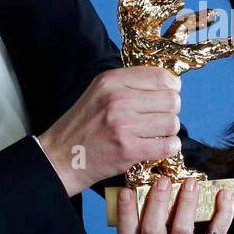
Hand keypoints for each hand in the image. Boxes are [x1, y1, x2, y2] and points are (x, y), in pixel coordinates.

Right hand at [38, 66, 181, 197]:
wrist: (61, 157)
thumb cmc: (83, 125)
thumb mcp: (99, 92)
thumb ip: (130, 84)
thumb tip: (169, 83)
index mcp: (111, 80)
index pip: (161, 77)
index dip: (171, 87)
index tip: (166, 95)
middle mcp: (118, 99)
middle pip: (171, 100)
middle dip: (169, 111)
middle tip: (158, 118)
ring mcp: (124, 125)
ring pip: (172, 123)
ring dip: (168, 131)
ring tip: (154, 134)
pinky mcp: (128, 149)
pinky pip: (168, 145)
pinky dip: (168, 147)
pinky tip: (157, 147)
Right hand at [116, 175, 233, 233]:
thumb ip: (140, 231)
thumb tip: (141, 190)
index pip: (126, 231)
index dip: (125, 211)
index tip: (126, 191)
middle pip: (153, 227)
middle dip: (157, 202)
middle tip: (163, 180)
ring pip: (181, 230)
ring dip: (186, 205)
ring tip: (191, 183)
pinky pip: (215, 233)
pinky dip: (222, 213)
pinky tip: (224, 195)